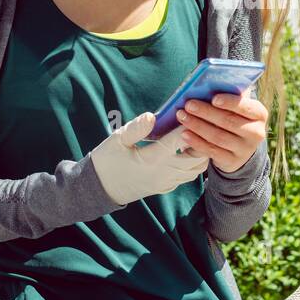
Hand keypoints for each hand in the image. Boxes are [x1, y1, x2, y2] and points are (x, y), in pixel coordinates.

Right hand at [89, 112, 208, 205]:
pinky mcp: (166, 187)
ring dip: (200, 152)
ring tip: (193, 135)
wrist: (99, 189)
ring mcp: (167, 182)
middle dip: (200, 139)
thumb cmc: (107, 161)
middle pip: (197, 157)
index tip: (191, 110)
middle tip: (195, 122)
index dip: (188, 124)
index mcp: (153, 159)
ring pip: (197, 169)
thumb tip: (152, 116)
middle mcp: (164, 173)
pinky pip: (188, 176)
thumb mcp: (117, 140)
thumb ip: (136, 128)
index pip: (180, 140)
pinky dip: (193, 163)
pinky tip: (187, 149)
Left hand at [176, 91, 268, 174]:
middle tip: (189, 105)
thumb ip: (227, 100)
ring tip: (182, 117)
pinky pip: (212, 151)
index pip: (246, 107)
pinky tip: (185, 134)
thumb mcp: (237, 109)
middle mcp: (256, 133)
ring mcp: (245, 149)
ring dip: (198, 126)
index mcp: (259, 114)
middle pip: (229, 121)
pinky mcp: (232, 161)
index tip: (214, 99)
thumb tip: (203, 91)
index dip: (230, 102)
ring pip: (218, 137)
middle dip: (206, 112)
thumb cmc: (234, 120)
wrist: (240, 149)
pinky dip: (197, 142)